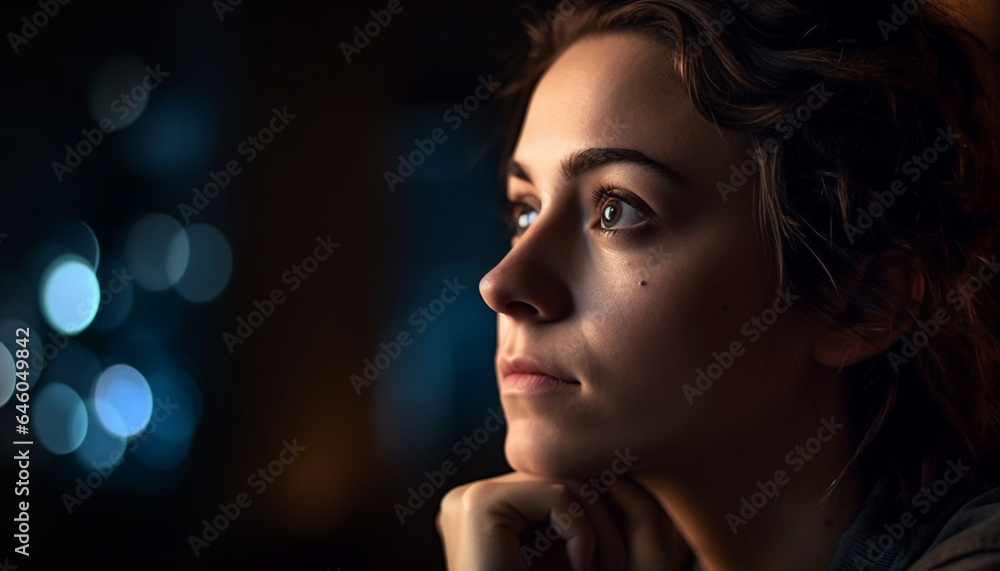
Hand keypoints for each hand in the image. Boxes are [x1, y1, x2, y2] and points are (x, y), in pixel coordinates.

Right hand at [436, 471, 690, 570]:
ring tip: (599, 570)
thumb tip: (617, 469)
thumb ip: (574, 518)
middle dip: (600, 518)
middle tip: (613, 564)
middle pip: (560, 476)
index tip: (612, 555)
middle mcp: (469, 498)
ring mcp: (469, 497)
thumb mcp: (564, 560)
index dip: (593, 514)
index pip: (555, 484)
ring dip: (599, 530)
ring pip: (567, 481)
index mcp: (483, 510)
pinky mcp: (480, 504)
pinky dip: (585, 534)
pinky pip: (560, 494)